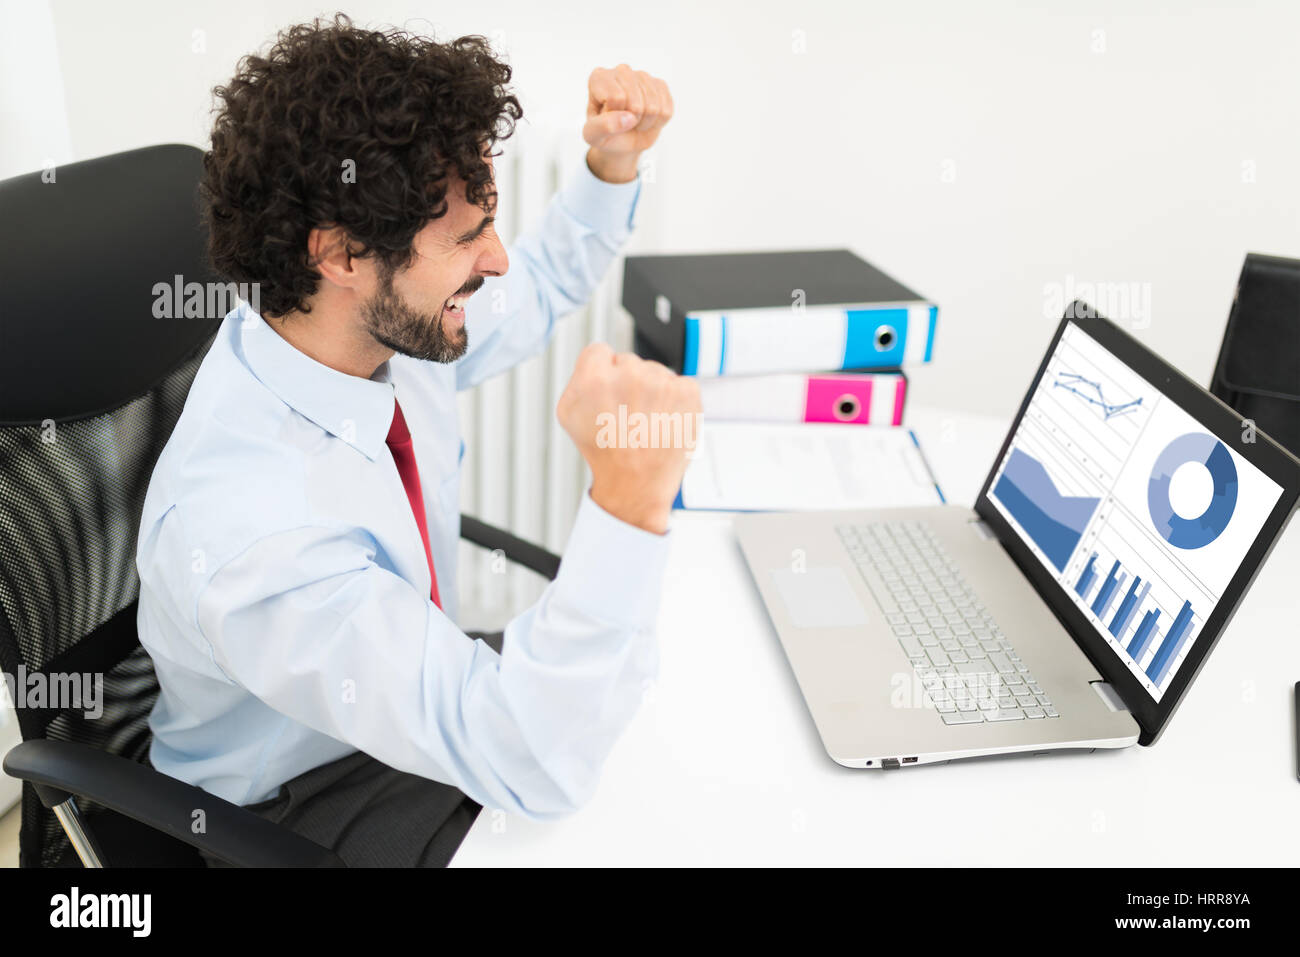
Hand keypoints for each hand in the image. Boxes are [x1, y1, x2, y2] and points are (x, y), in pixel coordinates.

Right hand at [557, 343, 700, 533]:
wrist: (636, 484)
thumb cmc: (604, 453)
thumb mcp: (568, 413)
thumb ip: (578, 377)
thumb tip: (597, 359)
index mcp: (596, 378)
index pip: (600, 351)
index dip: (601, 374)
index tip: (607, 394)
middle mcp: (630, 375)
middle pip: (629, 362)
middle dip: (627, 384)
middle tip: (625, 416)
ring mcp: (662, 383)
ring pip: (655, 372)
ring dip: (652, 392)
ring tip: (644, 423)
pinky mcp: (687, 393)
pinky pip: (680, 383)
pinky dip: (675, 400)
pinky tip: (663, 421)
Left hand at [582, 65, 673, 183]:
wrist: (622, 139)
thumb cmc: (604, 133)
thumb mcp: (593, 135)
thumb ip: (603, 127)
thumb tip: (628, 118)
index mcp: (599, 78)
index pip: (616, 98)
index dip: (615, 116)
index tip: (609, 118)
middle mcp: (621, 71)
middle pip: (636, 104)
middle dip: (631, 122)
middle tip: (623, 122)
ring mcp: (643, 76)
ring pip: (653, 107)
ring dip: (644, 123)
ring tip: (634, 121)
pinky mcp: (660, 85)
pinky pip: (666, 110)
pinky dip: (657, 122)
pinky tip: (647, 117)